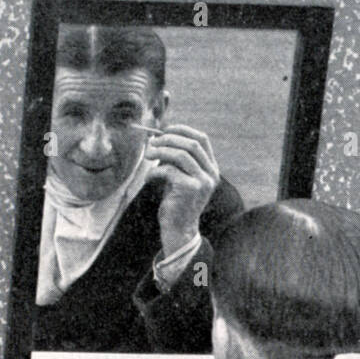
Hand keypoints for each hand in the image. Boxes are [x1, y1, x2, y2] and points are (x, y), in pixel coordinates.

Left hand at [147, 123, 219, 257]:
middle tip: (152, 142)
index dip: (183, 130)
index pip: (202, 139)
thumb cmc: (176, 202)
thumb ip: (176, 159)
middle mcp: (211, 174)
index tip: (165, 129)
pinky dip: (156, 171)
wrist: (179, 229)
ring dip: (161, 151)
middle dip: (169, 139)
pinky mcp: (190, 190)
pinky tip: (149, 177)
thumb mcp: (179, 176)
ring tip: (148, 155)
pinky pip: (170, 171)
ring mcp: (203, 182)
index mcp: (211, 168)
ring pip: (181, 155)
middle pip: (191, 144)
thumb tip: (158, 137)